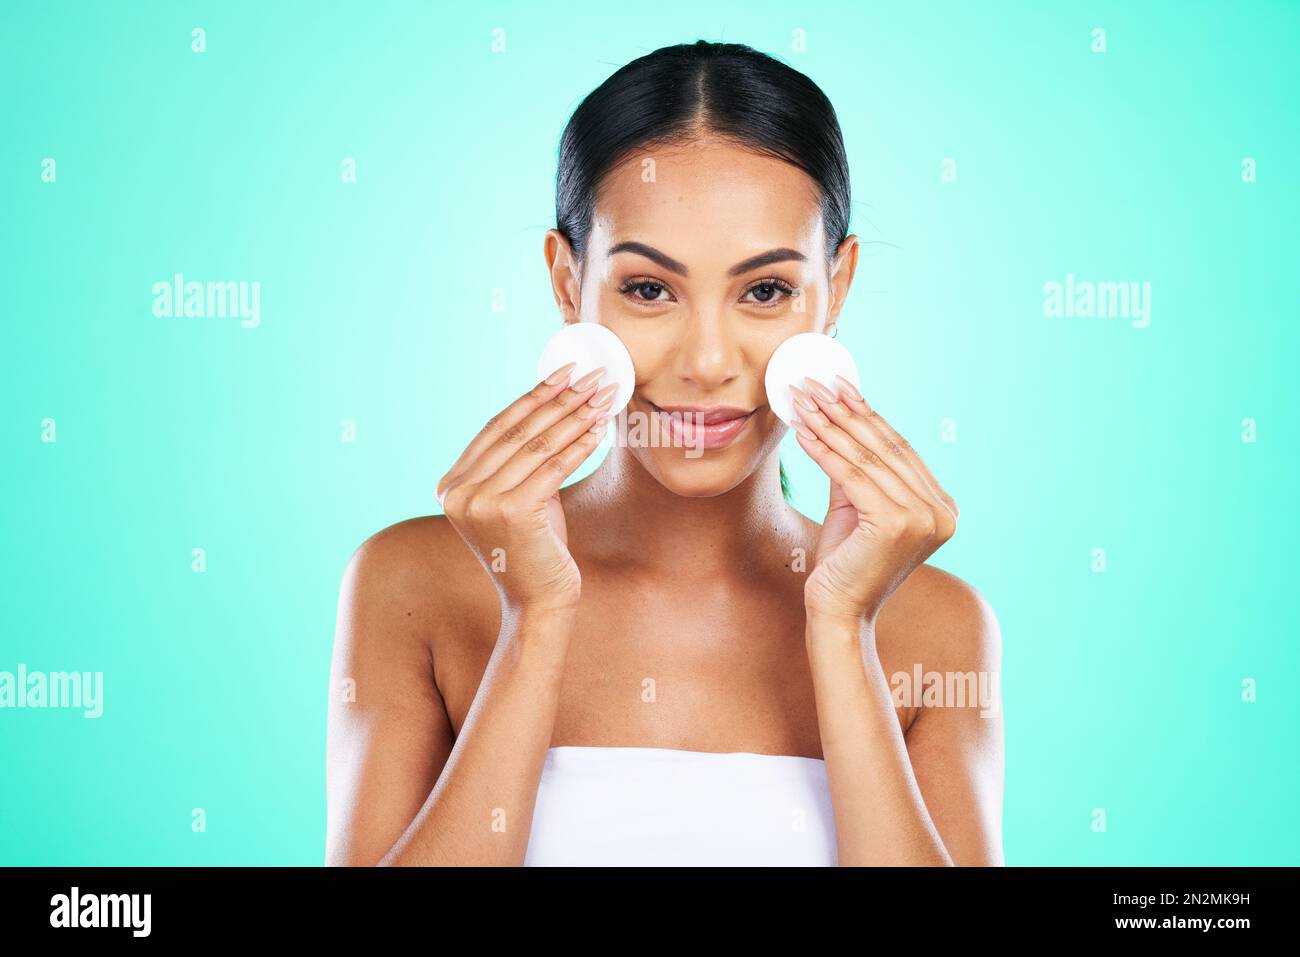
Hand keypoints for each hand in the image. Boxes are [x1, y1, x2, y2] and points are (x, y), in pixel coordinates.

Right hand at [436, 362, 616, 614]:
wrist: (538, 602)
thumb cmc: (535, 547)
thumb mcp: (518, 495)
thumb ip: (521, 458)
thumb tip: (553, 400)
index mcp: (450, 485)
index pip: (498, 427)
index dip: (533, 396)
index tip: (564, 372)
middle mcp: (457, 492)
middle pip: (518, 432)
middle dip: (561, 399)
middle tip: (593, 377)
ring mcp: (479, 503)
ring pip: (537, 446)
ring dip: (575, 416)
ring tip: (604, 396)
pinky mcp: (510, 512)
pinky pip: (553, 467)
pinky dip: (579, 444)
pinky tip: (599, 428)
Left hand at [790, 376, 958, 624]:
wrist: (839, 612)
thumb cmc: (845, 563)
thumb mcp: (856, 507)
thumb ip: (858, 468)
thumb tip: (838, 417)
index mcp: (942, 507)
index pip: (899, 449)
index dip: (866, 414)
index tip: (838, 385)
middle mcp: (941, 512)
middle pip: (885, 448)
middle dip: (845, 412)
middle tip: (814, 383)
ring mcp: (923, 518)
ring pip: (867, 459)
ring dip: (830, 425)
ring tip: (802, 401)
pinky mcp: (895, 524)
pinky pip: (852, 476)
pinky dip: (824, 450)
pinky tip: (802, 432)